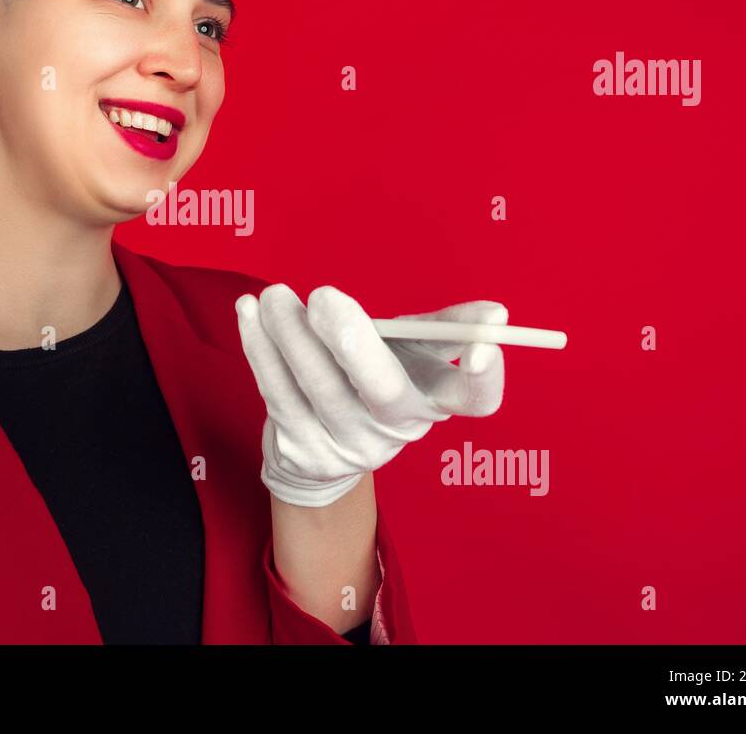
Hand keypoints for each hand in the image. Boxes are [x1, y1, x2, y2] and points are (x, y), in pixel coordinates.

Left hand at [235, 285, 507, 508]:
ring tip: (275, 296)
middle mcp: (398, 429)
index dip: (486, 379)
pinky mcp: (302, 451)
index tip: (484, 345)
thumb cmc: (375, 377)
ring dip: (290, 336)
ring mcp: (349, 446)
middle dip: (352, 342)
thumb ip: (448, 327)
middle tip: (323, 296)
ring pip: (317, 387)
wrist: (323, 442)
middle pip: (384, 392)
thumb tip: (495, 316)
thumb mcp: (413, 351)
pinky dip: (260, 349)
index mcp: (435, 401)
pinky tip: (250, 314)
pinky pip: (277, 394)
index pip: (475, 400)